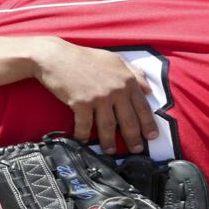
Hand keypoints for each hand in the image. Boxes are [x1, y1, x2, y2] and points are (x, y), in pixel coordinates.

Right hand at [33, 40, 160, 153]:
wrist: (56, 56)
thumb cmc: (85, 57)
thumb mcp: (114, 60)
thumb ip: (134, 73)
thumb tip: (149, 89)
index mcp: (127, 80)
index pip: (143, 106)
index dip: (148, 124)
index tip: (152, 137)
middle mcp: (116, 90)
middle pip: (129, 121)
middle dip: (133, 139)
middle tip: (136, 150)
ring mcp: (99, 97)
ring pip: (109, 127)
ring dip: (109, 142)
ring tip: (111, 151)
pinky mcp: (82, 103)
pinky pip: (85, 126)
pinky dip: (83, 136)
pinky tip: (83, 141)